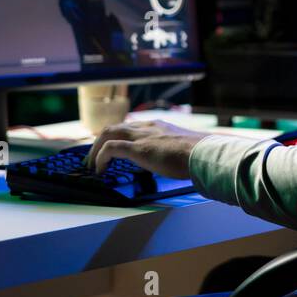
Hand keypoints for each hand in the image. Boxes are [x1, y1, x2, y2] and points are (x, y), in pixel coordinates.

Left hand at [87, 119, 209, 178]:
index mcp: (159, 126)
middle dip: (100, 141)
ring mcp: (143, 136)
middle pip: (116, 127)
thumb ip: (176, 152)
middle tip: (94, 158)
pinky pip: (111, 148)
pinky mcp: (139, 148)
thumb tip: (179, 164)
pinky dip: (101, 158)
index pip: (131, 126)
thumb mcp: (185, 149)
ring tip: (91, 165)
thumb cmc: (200, 155)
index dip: (118, 137)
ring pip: (109, 133)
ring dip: (96, 149)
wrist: (204, 154)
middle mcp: (148, 127)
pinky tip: (99, 170)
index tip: (111, 149)